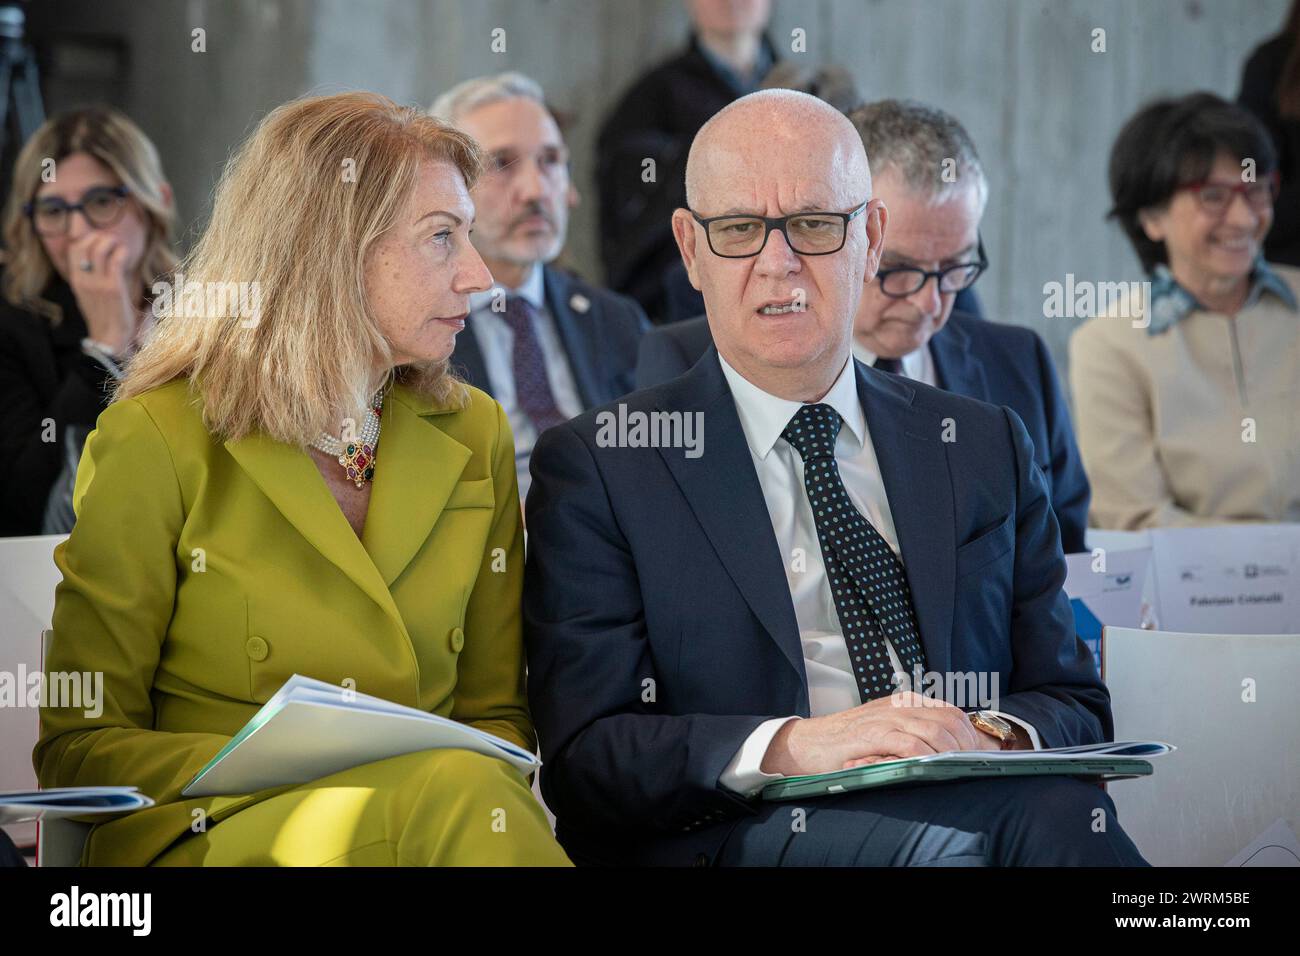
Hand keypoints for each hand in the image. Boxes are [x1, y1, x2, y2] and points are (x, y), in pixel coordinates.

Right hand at [67, 232, 137, 354]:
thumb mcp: (90, 293)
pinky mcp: (113, 288)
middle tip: (111, 241)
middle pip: (84, 245)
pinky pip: (115, 261)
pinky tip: (126, 253)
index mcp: (76, 280)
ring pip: (99, 250)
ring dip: (110, 242)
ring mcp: (97, 284)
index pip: (73, 248)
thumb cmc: (104, 315)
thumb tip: (96, 257)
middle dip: (98, 237)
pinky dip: (121, 252)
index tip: (98, 237)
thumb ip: (90, 275)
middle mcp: (84, 280)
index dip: (85, 237)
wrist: (109, 338)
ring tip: (119, 246)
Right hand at [760, 692, 999, 775]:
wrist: (806, 743)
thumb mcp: (882, 729)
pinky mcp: (872, 735)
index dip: (970, 733)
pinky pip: (909, 743)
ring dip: (951, 752)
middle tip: (971, 766)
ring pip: (934, 729)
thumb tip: (945, 749)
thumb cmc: (845, 742)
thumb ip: (909, 732)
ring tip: (956, 769)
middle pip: (949, 718)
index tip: (978, 755)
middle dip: (967, 744)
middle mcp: (898, 707)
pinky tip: (931, 768)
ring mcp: (885, 719)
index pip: (950, 710)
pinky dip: (926, 756)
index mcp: (903, 703)